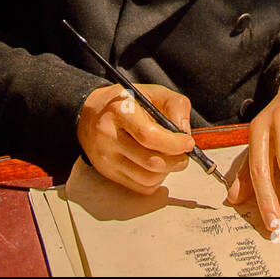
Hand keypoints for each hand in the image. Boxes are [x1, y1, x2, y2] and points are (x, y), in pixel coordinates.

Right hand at [76, 83, 196, 194]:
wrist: (90, 114)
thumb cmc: (127, 103)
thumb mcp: (152, 92)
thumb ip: (175, 106)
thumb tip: (185, 133)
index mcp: (119, 111)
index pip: (149, 136)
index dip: (174, 143)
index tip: (188, 142)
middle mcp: (109, 137)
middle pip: (151, 161)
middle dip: (177, 160)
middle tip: (185, 153)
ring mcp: (106, 158)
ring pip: (148, 178)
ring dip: (168, 171)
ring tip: (171, 158)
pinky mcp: (108, 173)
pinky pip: (141, 187)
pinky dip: (156, 180)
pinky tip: (157, 165)